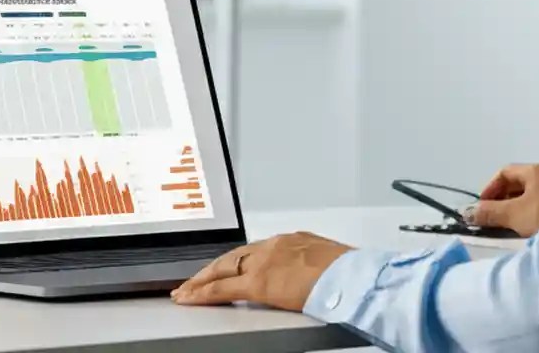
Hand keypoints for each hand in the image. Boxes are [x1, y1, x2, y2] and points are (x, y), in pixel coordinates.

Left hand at [171, 232, 352, 310]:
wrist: (351, 276)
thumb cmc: (350, 272)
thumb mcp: (330, 261)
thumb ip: (312, 265)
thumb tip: (312, 276)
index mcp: (292, 240)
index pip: (255, 250)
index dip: (237, 260)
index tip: (228, 267)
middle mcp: (274, 245)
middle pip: (233, 256)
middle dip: (212, 269)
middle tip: (195, 279)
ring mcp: (263, 262)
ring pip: (222, 269)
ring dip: (202, 280)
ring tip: (187, 291)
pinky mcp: (257, 283)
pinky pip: (222, 289)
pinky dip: (204, 293)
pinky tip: (191, 299)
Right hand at [469, 163, 538, 237]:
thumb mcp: (514, 216)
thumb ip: (490, 213)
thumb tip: (469, 212)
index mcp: (538, 170)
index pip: (506, 172)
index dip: (490, 188)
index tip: (481, 208)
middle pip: (521, 183)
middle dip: (504, 200)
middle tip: (494, 219)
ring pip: (536, 196)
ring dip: (520, 209)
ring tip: (512, 227)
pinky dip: (536, 214)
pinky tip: (535, 231)